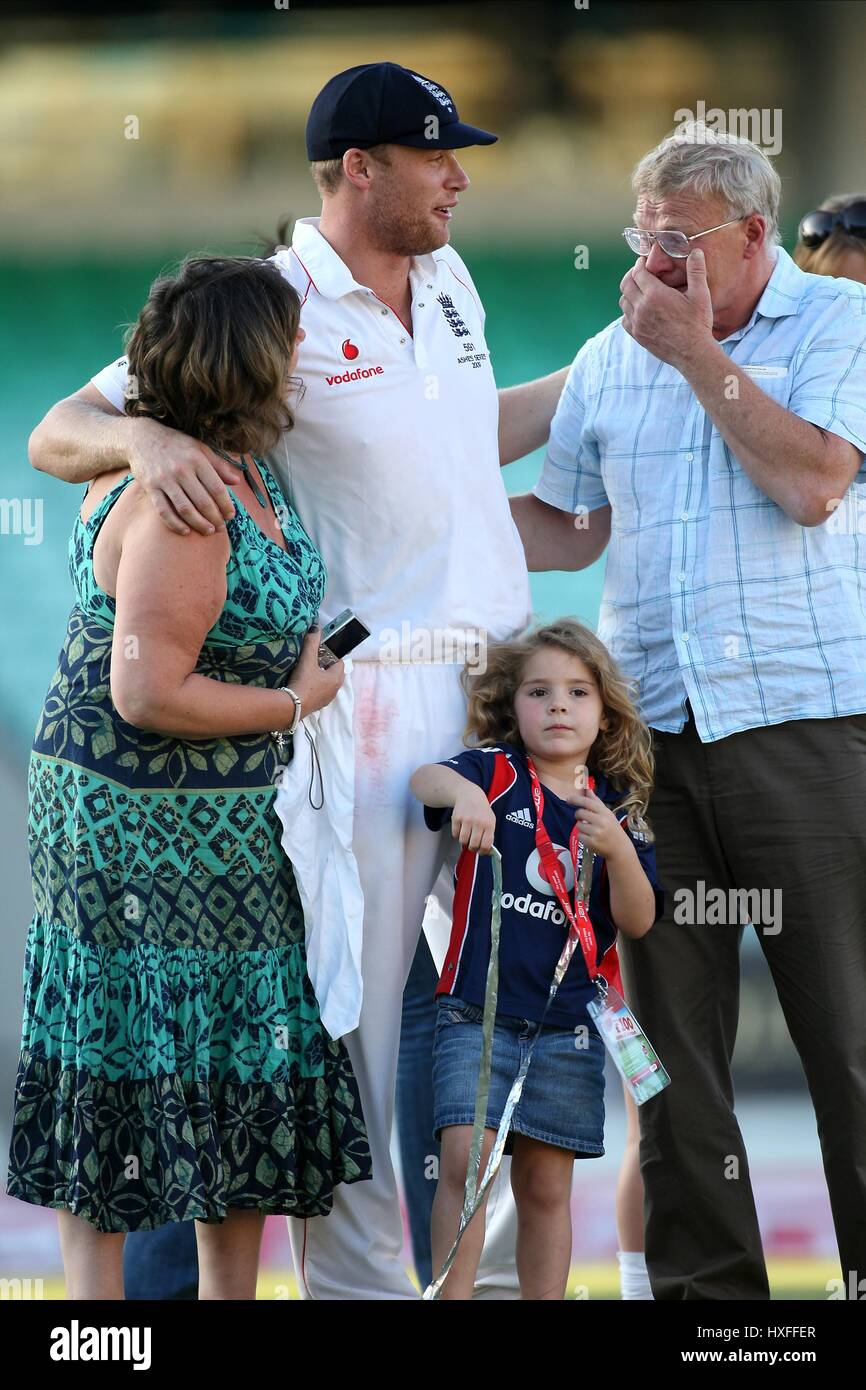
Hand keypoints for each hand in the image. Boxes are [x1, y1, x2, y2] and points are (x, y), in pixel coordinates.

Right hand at [127, 417, 241, 534]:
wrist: (142, 437)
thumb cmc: (176, 444)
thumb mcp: (200, 449)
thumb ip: (219, 465)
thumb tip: (237, 481)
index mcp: (197, 459)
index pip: (217, 488)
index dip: (226, 505)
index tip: (231, 515)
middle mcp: (181, 470)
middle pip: (202, 501)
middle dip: (215, 518)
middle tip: (221, 527)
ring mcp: (165, 479)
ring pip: (185, 508)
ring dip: (198, 523)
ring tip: (208, 531)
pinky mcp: (151, 487)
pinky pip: (164, 510)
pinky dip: (175, 523)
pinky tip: (185, 531)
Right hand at [289, 627, 345, 715]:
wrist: (292, 706)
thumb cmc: (303, 682)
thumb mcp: (307, 660)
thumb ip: (312, 643)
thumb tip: (316, 628)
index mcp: (337, 678)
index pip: (340, 662)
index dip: (332, 655)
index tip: (321, 652)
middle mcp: (335, 689)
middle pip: (334, 673)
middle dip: (326, 666)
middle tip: (314, 661)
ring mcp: (327, 699)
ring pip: (327, 684)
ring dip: (321, 678)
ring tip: (308, 672)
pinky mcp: (318, 706)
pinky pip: (320, 693)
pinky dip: (315, 688)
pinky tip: (305, 685)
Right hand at [452, 786, 495, 854]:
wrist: (470, 796)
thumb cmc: (482, 811)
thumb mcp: (490, 821)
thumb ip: (489, 835)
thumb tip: (486, 851)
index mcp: (489, 824)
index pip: (486, 845)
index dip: (483, 851)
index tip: (480, 851)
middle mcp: (478, 822)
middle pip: (473, 845)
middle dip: (472, 848)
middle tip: (472, 845)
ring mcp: (467, 820)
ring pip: (463, 841)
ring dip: (464, 841)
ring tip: (467, 836)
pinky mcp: (456, 818)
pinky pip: (455, 834)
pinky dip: (457, 834)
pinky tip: (461, 828)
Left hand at [571, 788, 625, 859]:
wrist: (620, 848)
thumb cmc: (612, 828)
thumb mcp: (607, 813)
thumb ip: (596, 801)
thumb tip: (587, 789)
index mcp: (605, 813)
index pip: (587, 802)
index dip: (576, 799)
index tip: (568, 799)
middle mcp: (601, 821)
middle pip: (580, 813)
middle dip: (578, 815)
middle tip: (583, 819)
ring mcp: (596, 833)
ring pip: (578, 825)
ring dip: (582, 827)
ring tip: (591, 830)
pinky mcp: (591, 843)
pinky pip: (579, 836)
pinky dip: (583, 836)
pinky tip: (591, 838)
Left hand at [618, 250, 713, 368]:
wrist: (692, 353)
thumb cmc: (697, 323)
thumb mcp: (701, 295)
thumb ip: (696, 271)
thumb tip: (695, 251)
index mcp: (655, 295)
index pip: (638, 272)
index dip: (639, 264)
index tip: (644, 262)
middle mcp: (642, 308)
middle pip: (626, 285)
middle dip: (632, 275)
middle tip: (640, 273)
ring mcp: (637, 323)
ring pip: (623, 301)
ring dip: (629, 292)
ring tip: (640, 290)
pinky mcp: (637, 335)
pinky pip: (624, 319)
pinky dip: (628, 311)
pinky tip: (639, 309)